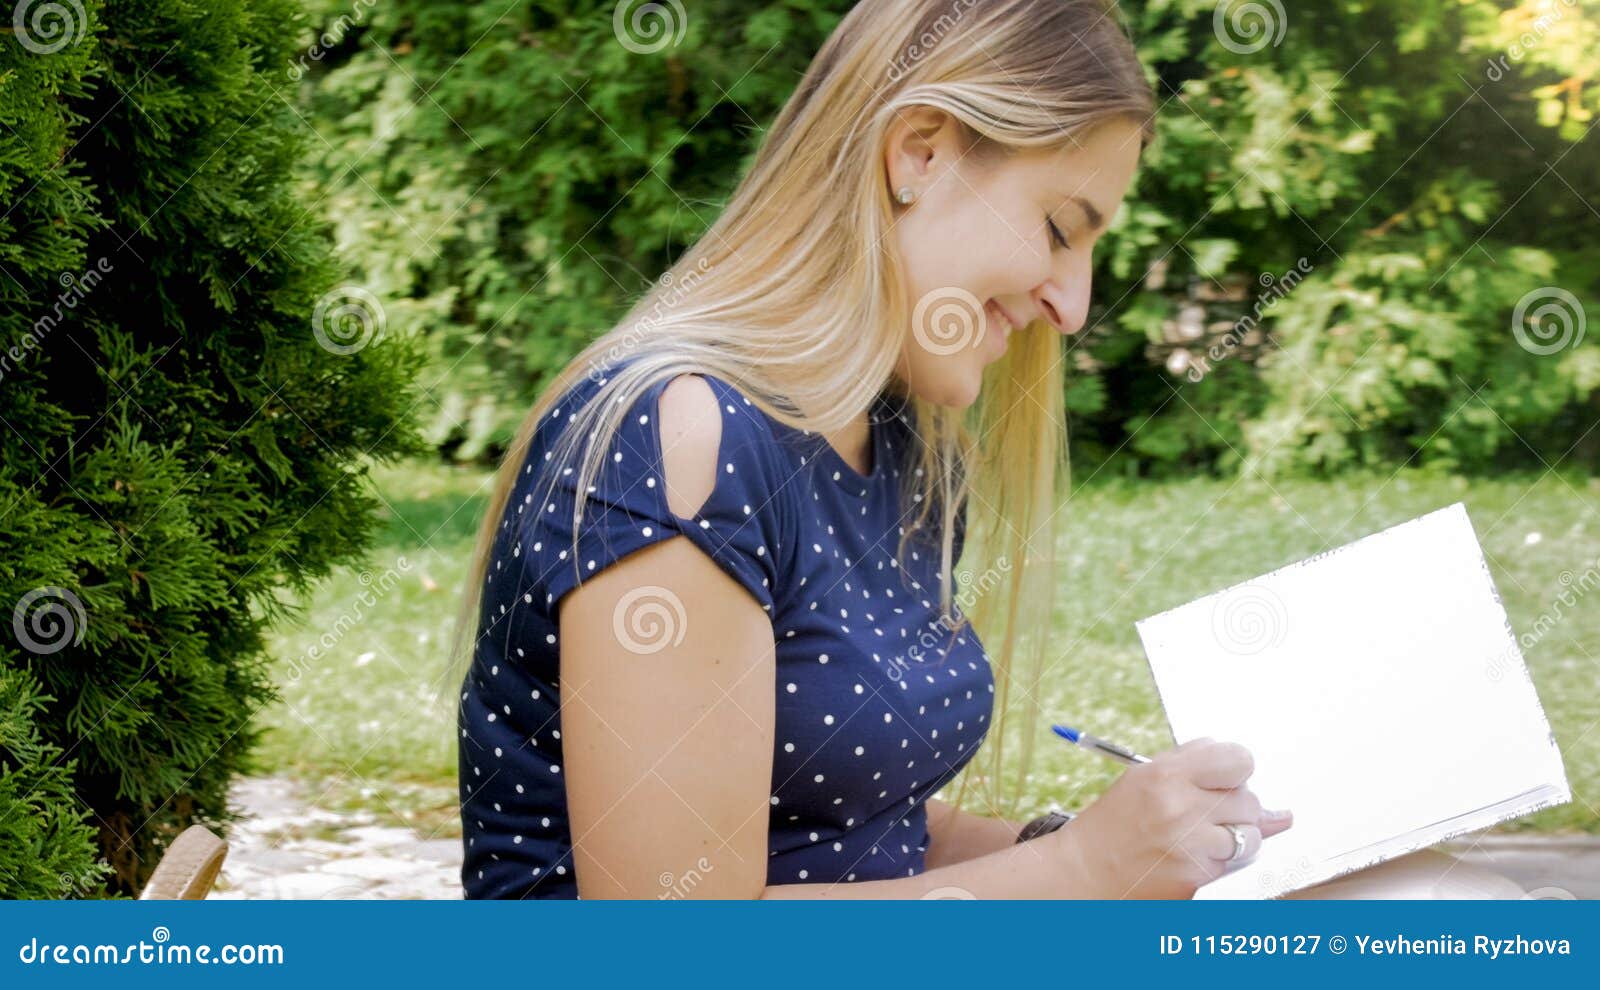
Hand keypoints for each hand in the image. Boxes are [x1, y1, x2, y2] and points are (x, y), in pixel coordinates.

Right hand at [1056, 737, 1293, 898]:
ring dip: (1234, 838)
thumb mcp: (1146, 778)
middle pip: (1249, 799)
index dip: (1236, 771)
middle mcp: (1180, 806)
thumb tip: (1271, 800)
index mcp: (1166, 774)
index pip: (1239, 759)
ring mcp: (1190, 844)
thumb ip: (1202, 771)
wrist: (1085, 869)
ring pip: (1251, 835)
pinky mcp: (1195, 875)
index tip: (1225, 780)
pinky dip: (1217, 861)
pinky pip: (1232, 863)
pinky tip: (1188, 856)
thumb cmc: (1117, 821)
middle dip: (1235, 807)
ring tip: (1200, 837)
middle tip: (1204, 813)